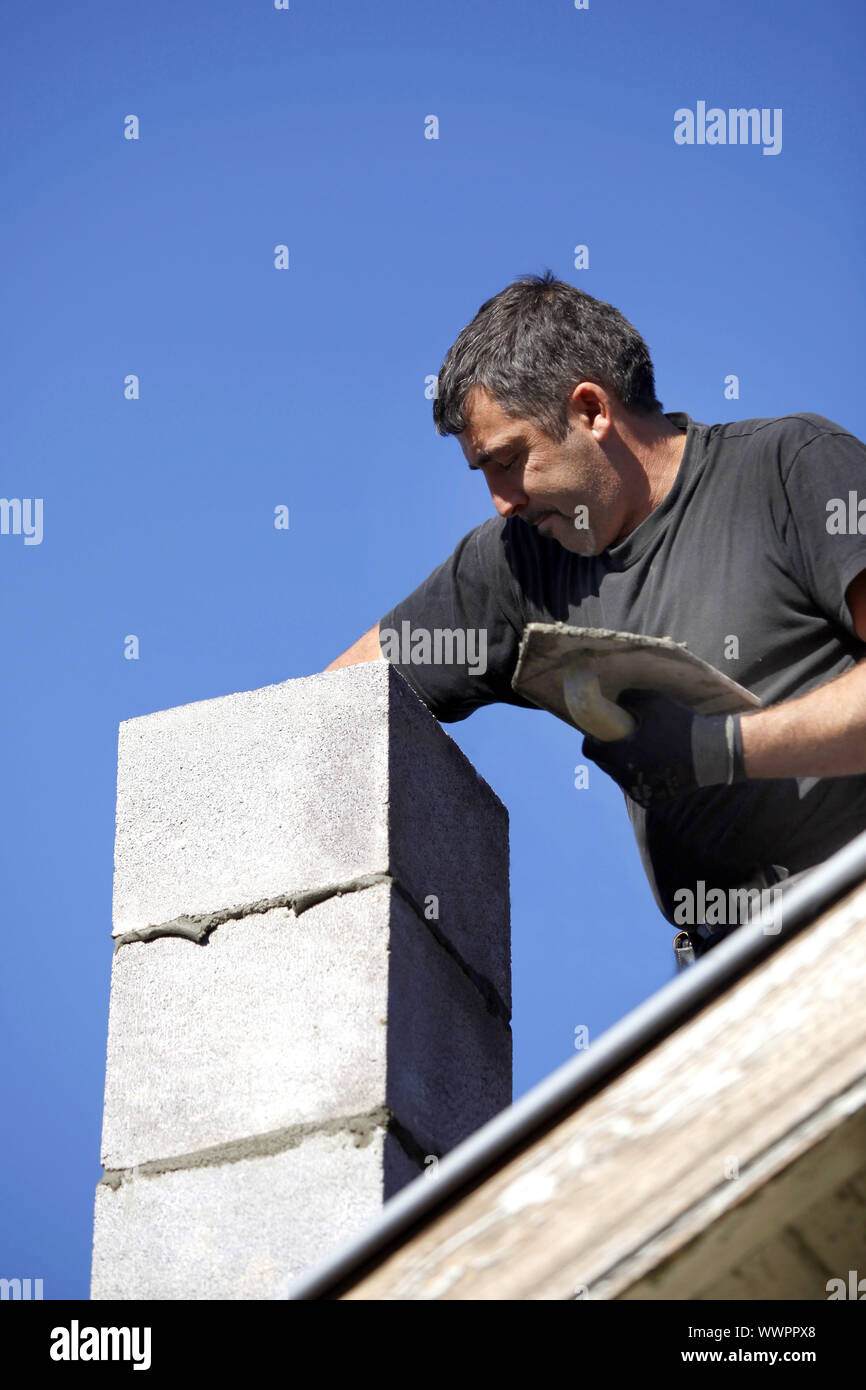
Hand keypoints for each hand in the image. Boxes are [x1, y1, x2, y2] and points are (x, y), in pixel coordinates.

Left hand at [581, 689, 745, 807]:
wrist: (712, 752)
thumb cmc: (679, 724)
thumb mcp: (652, 702)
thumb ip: (628, 699)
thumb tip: (615, 698)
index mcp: (619, 754)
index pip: (590, 750)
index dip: (593, 739)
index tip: (601, 732)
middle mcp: (625, 776)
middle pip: (604, 763)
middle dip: (609, 751)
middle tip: (623, 739)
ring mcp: (639, 790)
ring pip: (620, 776)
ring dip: (623, 765)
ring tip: (642, 751)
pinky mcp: (652, 800)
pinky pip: (637, 786)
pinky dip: (640, 777)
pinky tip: (654, 764)